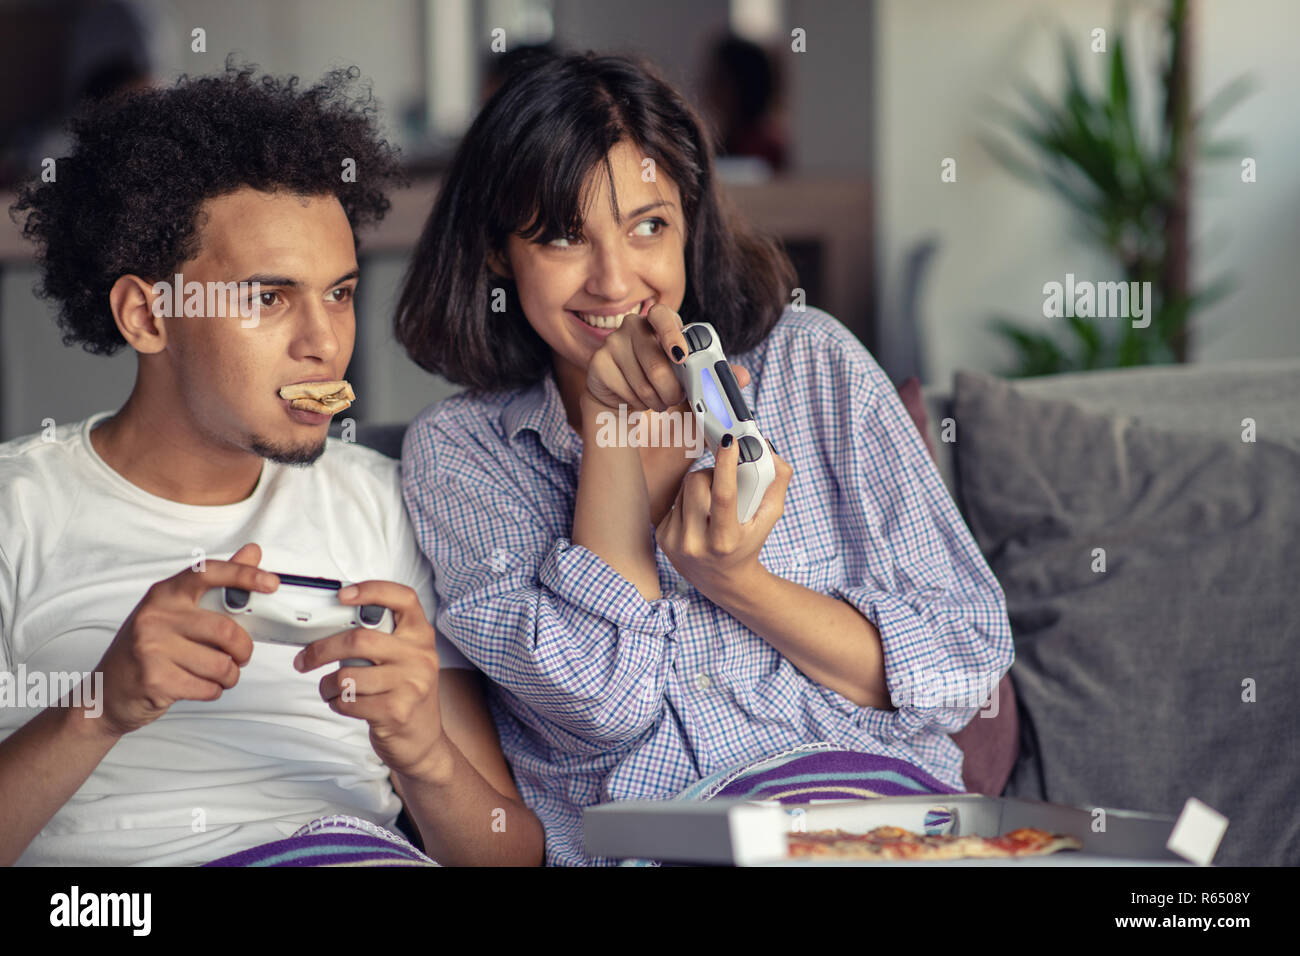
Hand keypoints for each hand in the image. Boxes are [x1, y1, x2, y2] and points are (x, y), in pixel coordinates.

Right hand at [93, 543, 276, 738]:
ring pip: (221, 664)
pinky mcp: (154, 680)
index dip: (244, 575)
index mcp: (164, 594)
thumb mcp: (175, 612)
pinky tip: (199, 687)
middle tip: (241, 657)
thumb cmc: (148, 649)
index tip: (272, 583)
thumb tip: (253, 551)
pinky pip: (208, 688)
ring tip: (219, 675)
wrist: (104, 693)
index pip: (208, 573)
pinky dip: (214, 691)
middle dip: (244, 650)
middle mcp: (155, 616)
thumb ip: (216, 585)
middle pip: (226, 630)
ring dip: (229, 675)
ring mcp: (151, 649)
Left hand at [293, 581, 446, 780]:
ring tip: (329, 689)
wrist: (423, 741)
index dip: (372, 590)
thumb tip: (331, 624)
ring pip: (347, 676)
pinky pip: (349, 702)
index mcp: (420, 635)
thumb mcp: (403, 659)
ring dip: (327, 685)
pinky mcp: (397, 712)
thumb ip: (381, 639)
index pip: (403, 598)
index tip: (342, 595)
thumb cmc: (403, 693)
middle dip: (322, 650)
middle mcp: (420, 656)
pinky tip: (342, 704)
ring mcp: (411, 684)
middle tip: (304, 658)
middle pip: (359, 639)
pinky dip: (336, 704)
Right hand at [585, 302, 749, 410]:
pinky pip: (625, 390)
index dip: (672, 334)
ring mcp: (612, 343)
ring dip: (656, 400)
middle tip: (676, 398)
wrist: (625, 401)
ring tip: (657, 400)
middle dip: (671, 390)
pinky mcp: (598, 364)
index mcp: (660, 323)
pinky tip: (636, 400)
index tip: (681, 356)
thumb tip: (743, 377)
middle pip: (656, 362)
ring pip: (643, 382)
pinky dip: (637, 404)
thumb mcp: (692, 381)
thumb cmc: (662, 384)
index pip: (663, 315)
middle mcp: (633, 327)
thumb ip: (716, 377)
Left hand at [654, 435, 792, 598]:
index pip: (723, 496)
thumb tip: (769, 449)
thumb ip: (777, 483)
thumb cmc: (749, 544)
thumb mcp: (769, 518)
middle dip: (711, 473)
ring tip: (712, 502)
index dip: (726, 465)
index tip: (729, 441)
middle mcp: (696, 544)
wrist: (724, 581)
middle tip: (723, 480)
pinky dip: (688, 500)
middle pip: (697, 482)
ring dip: (699, 486)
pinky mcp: (662, 538)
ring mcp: (675, 542)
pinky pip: (674, 501)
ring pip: (683, 488)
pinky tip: (698, 514)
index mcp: (724, 541)